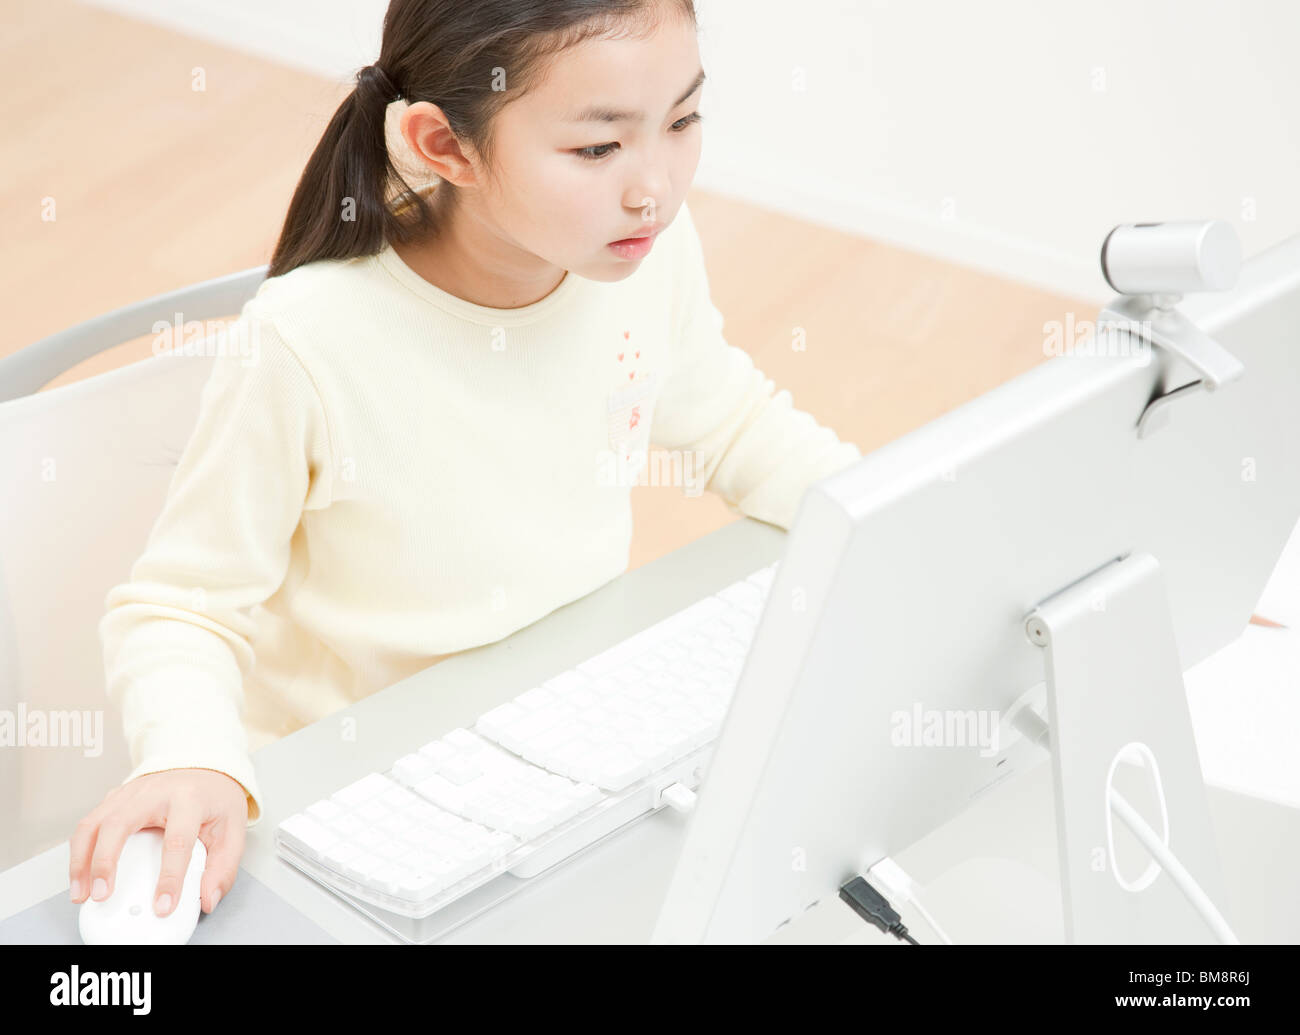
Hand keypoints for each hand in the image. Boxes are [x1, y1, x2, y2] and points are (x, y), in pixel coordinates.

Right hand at [69, 768, 248, 915]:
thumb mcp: (233, 830)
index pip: (177, 841)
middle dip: (105, 862)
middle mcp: (155, 791)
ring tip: (81, 892)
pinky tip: (82, 873)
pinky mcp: (115, 797)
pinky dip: (80, 850)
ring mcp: (130, 792)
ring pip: (93, 822)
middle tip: (102, 895)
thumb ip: (223, 868)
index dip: (169, 877)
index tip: (163, 906)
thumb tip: (207, 899)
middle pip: (119, 823)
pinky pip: (89, 823)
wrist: (205, 769)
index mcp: (189, 798)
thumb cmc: (215, 800)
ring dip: (81, 860)